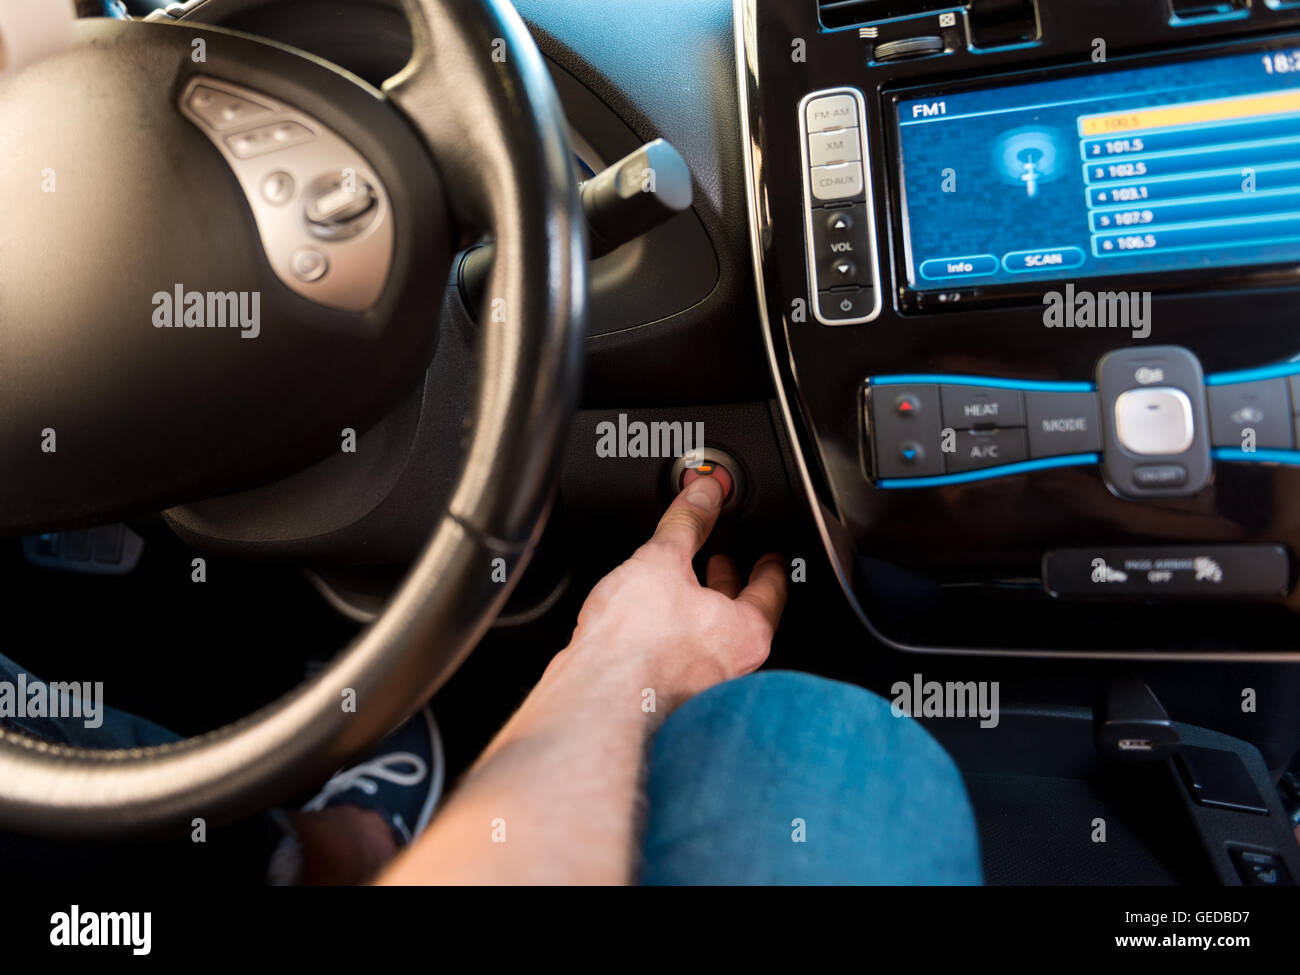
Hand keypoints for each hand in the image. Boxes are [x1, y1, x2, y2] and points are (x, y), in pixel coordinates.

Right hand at [554, 474, 787, 713]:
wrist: (597, 697)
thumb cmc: (636, 644)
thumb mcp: (663, 560)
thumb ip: (687, 521)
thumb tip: (705, 492)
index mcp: (747, 632)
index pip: (772, 589)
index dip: (769, 565)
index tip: (769, 556)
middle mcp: (732, 664)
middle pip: (743, 614)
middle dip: (731, 583)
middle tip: (725, 561)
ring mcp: (701, 684)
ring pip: (711, 636)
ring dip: (700, 607)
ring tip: (684, 584)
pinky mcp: (668, 694)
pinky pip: (682, 653)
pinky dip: (675, 630)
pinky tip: (652, 620)